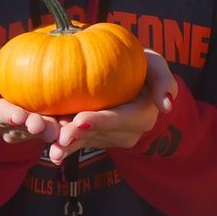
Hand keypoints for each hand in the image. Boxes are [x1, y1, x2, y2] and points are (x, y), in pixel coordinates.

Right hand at [0, 53, 58, 147]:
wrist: (21, 69)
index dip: (9, 116)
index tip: (18, 116)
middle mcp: (10, 127)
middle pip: (21, 128)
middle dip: (31, 127)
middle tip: (39, 126)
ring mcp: (29, 131)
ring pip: (40, 133)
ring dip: (48, 130)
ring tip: (56, 129)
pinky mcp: (48, 128)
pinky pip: (56, 129)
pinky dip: (63, 127)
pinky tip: (71, 124)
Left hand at [49, 51, 174, 160]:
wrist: (125, 72)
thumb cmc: (141, 64)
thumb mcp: (156, 65)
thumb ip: (164, 81)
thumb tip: (166, 105)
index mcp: (141, 116)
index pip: (121, 119)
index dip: (102, 121)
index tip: (81, 119)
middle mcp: (126, 132)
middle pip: (100, 134)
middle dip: (80, 136)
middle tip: (61, 135)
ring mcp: (108, 137)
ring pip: (86, 141)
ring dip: (69, 145)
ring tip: (52, 146)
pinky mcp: (92, 137)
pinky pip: (77, 142)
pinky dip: (63, 146)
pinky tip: (50, 151)